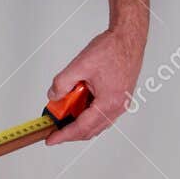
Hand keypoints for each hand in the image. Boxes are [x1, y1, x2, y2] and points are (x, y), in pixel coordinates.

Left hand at [45, 27, 142, 145]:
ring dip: (79, 123)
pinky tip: (77, 108)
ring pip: (97, 124)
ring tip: (63, 117)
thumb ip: (62, 83)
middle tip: (53, 130)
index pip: (82, 126)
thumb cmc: (111, 49)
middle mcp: (118, 107)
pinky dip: (88, 115)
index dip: (64, 135)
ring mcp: (120, 104)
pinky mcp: (120, 99)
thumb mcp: (80, 65)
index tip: (51, 139)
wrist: (128, 38)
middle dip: (70, 132)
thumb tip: (53, 97)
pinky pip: (102, 115)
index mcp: (109, 102)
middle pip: (90, 130)